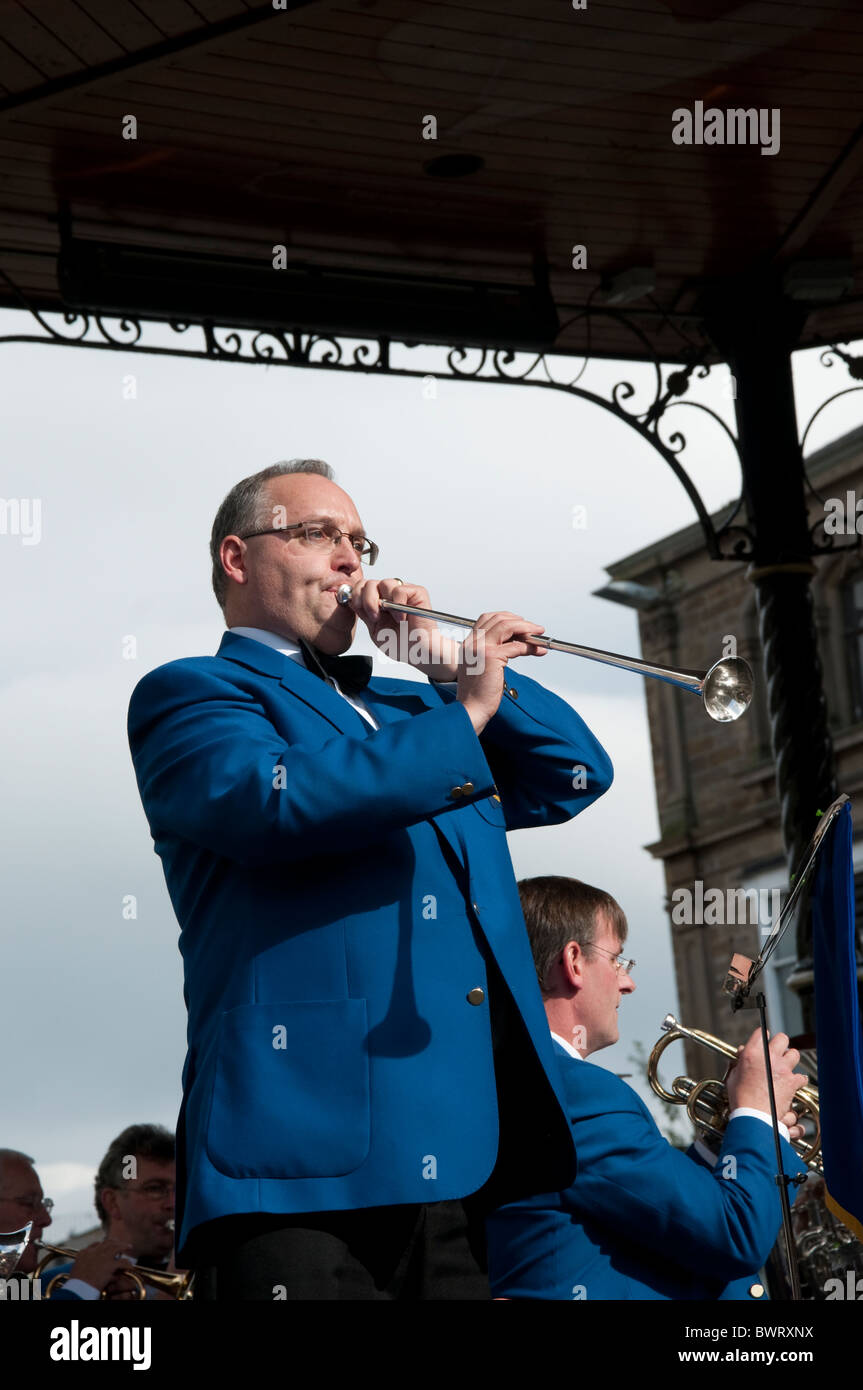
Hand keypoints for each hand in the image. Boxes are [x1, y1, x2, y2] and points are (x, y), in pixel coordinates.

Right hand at [67, 1236, 135, 1294]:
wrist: (79, 1289)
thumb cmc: (76, 1283)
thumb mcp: (76, 1270)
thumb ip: (83, 1265)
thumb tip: (88, 1266)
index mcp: (84, 1253)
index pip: (96, 1245)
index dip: (103, 1245)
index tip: (106, 1246)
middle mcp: (94, 1252)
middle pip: (107, 1243)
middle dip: (115, 1242)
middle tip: (120, 1244)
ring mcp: (103, 1257)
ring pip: (117, 1247)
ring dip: (124, 1247)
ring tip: (129, 1247)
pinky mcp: (110, 1265)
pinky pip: (122, 1262)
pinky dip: (127, 1264)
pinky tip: (130, 1266)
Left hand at [344, 578, 461, 679]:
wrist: (418, 652)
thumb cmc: (401, 644)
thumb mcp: (374, 629)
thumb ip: (363, 613)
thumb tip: (351, 599)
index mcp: (378, 602)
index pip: (361, 587)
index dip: (357, 596)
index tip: (360, 611)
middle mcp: (389, 594)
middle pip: (369, 583)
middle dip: (367, 600)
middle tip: (374, 617)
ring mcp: (403, 592)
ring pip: (384, 583)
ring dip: (383, 602)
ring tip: (390, 618)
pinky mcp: (417, 593)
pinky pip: (400, 589)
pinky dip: (398, 603)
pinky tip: (401, 617)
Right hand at [456, 611, 547, 734]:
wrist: (471, 708)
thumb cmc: (477, 693)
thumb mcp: (482, 666)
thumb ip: (493, 651)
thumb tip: (515, 642)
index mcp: (468, 643)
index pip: (488, 619)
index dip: (508, 618)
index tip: (521, 624)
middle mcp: (473, 642)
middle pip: (499, 619)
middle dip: (521, 621)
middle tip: (535, 629)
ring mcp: (481, 648)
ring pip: (508, 627)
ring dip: (527, 629)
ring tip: (539, 636)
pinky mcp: (492, 657)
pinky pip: (516, 646)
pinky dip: (529, 647)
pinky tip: (536, 651)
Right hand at [726, 1029, 807, 1125]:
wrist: (753, 1116)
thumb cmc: (740, 1098)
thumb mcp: (733, 1076)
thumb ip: (739, 1062)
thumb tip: (742, 1053)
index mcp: (752, 1052)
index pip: (762, 1033)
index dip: (763, 1037)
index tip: (764, 1042)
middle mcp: (769, 1057)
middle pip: (782, 1038)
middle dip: (780, 1044)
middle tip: (777, 1052)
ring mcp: (783, 1069)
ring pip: (794, 1054)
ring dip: (790, 1059)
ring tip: (785, 1066)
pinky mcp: (792, 1082)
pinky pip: (801, 1076)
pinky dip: (798, 1080)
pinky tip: (792, 1083)